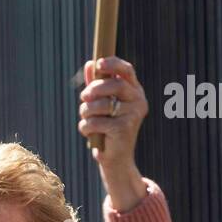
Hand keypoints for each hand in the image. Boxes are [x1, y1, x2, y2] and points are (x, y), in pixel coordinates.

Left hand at [79, 55, 148, 210]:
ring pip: (100, 104)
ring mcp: (133, 115)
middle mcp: (138, 101)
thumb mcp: (101, 105)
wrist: (116, 159)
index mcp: (134, 91)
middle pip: (112, 85)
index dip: (112, 64)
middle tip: (84, 98)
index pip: (127, 70)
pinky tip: (90, 134)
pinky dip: (86, 127)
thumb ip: (96, 84)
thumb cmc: (107, 129)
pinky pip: (96, 121)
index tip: (98, 64)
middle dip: (92, 91)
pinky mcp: (124, 129)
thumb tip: (90, 63)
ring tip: (87, 120)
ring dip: (85, 112)